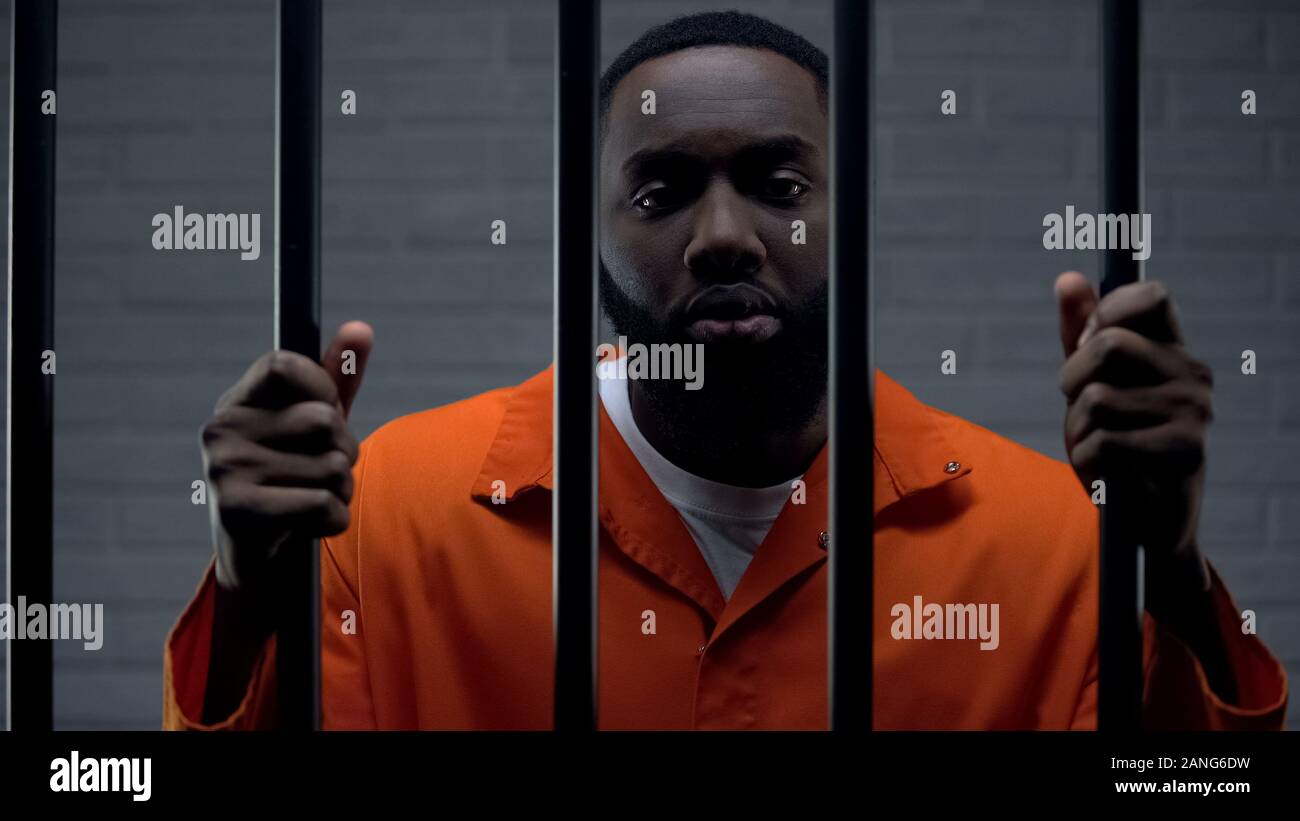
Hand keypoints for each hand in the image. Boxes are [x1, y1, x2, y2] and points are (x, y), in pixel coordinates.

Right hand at [200, 320, 373, 604]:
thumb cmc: (291, 479)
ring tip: (313, 500)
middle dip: (345, 451)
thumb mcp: (313, 426)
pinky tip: (307, 526)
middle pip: (325, 421)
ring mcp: (225, 469)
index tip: (326, 412)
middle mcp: (223, 429)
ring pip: (332, 468)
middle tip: (324, 472)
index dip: (323, 387)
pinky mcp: (239, 510)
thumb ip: (336, 379)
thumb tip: (360, 329)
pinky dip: (333, 520)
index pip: (286, 364)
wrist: (257, 559)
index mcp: (238, 401)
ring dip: (341, 491)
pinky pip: (324, 504)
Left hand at [1054, 272, 1212, 579]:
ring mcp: (1194, 412)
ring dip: (1078, 429)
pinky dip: (1087, 460)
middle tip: (1083, 410)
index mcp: (1174, 351)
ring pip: (1096, 398)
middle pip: (1108, 344)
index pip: (1151, 296)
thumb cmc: (1115, 446)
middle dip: (1072, 379)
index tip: (1088, 345)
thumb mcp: (1092, 385)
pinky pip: (1103, 441)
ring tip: (1100, 447)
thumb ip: (1080, 334)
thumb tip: (1068, 277)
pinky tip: (1107, 473)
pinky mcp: (1184, 452)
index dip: (1106, 312)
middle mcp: (1193, 374)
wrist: (1144, 522)